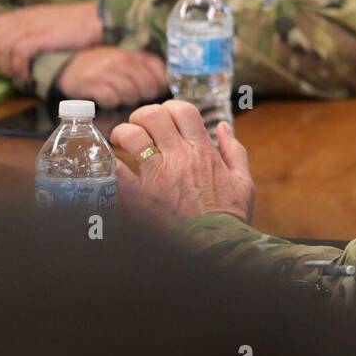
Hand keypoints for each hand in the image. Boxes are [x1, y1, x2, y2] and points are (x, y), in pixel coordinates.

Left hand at [0, 0, 101, 82]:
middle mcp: (22, 19)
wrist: (96, 19)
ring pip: (3, 48)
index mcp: (22, 15)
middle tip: (6, 75)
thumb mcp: (46, 23)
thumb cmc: (75, 25)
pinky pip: (19, 53)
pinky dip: (19, 68)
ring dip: (7, 68)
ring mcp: (31, 27)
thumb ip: (30, 31)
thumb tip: (15, 50)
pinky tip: (28, 76)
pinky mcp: (41, 36)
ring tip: (18, 77)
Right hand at [57, 47, 166, 107]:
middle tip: (134, 97)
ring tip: (120, 97)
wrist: (70, 64)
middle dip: (144, 96)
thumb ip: (147, 69)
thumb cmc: (104, 67)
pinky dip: (111, 102)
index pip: (160, 72)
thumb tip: (166, 84)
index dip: (160, 86)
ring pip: (131, 94)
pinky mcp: (92, 83)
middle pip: (148, 87)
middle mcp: (123, 60)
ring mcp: (107, 71)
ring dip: (127, 100)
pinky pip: (111, 98)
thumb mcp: (126, 61)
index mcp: (134, 55)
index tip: (153, 91)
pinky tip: (107, 99)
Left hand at [110, 101, 254, 228]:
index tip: (165, 116)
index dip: (170, 107)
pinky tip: (112, 164)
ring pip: (132, 137)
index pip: (183, 110)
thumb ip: (234, 150)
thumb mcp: (244, 182)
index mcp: (204, 151)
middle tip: (139, 126)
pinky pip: (118, 170)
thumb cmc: (230, 217)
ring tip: (121, 140)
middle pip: (153, 116)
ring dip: (123, 133)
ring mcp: (158, 175)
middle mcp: (180, 157)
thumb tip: (223, 126)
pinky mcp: (140, 196)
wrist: (216, 248)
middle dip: (142, 115)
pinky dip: (111, 163)